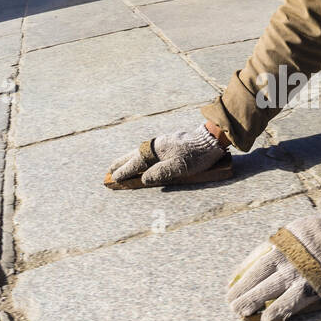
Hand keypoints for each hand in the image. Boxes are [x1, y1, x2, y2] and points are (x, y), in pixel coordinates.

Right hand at [107, 124, 223, 186]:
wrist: (210, 140)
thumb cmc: (196, 156)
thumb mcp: (179, 167)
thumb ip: (160, 173)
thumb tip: (144, 179)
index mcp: (156, 151)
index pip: (136, 163)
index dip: (125, 171)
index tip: (114, 177)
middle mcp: (156, 145)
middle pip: (134, 155)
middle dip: (122, 163)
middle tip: (109, 170)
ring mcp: (162, 143)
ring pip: (140, 152)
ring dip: (129, 158)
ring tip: (120, 164)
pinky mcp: (168, 143)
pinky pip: (147, 151)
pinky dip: (139, 155)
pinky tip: (140, 158)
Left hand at [227, 214, 320, 320]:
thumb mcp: (300, 229)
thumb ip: (282, 242)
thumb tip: (263, 255)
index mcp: (282, 242)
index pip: (253, 259)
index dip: (240, 274)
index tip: (231, 285)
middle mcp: (287, 257)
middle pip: (257, 276)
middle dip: (242, 291)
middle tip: (231, 304)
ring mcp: (299, 273)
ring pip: (269, 291)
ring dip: (253, 303)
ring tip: (241, 313)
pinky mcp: (313, 287)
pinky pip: (291, 303)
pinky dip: (278, 312)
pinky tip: (268, 320)